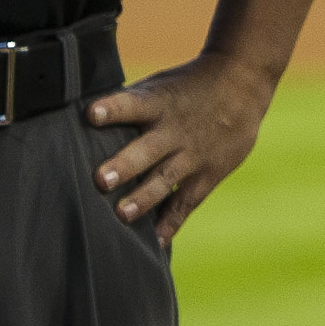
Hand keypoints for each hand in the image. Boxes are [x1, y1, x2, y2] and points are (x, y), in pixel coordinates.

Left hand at [86, 53, 278, 246]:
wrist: (243, 83)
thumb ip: (129, 106)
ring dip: (144, 198)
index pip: (133, 104)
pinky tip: (155, 242)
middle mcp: (174, 131)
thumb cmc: (189, 87)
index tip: (91, 114)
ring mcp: (192, 155)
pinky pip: (186, 203)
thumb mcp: (160, 86)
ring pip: (165, 179)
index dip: (112, 109)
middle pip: (147, 150)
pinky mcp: (207, 175)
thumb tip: (81, 120)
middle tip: (103, 180)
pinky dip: (171, 223)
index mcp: (159, 104)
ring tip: (123, 214)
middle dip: (125, 165)